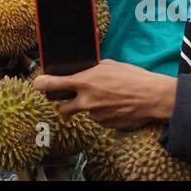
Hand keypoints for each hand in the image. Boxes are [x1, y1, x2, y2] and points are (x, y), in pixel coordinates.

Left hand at [32, 59, 176, 128]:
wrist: (152, 97)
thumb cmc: (133, 77)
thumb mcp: (109, 65)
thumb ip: (91, 69)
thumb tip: (82, 69)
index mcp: (84, 83)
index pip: (52, 85)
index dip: (41, 84)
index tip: (37, 84)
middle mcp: (86, 101)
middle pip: (62, 109)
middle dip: (63, 105)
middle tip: (70, 98)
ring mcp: (96, 116)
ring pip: (84, 113)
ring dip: (89, 107)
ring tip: (107, 98)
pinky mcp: (106, 125)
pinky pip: (98, 119)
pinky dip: (103, 113)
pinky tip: (115, 105)